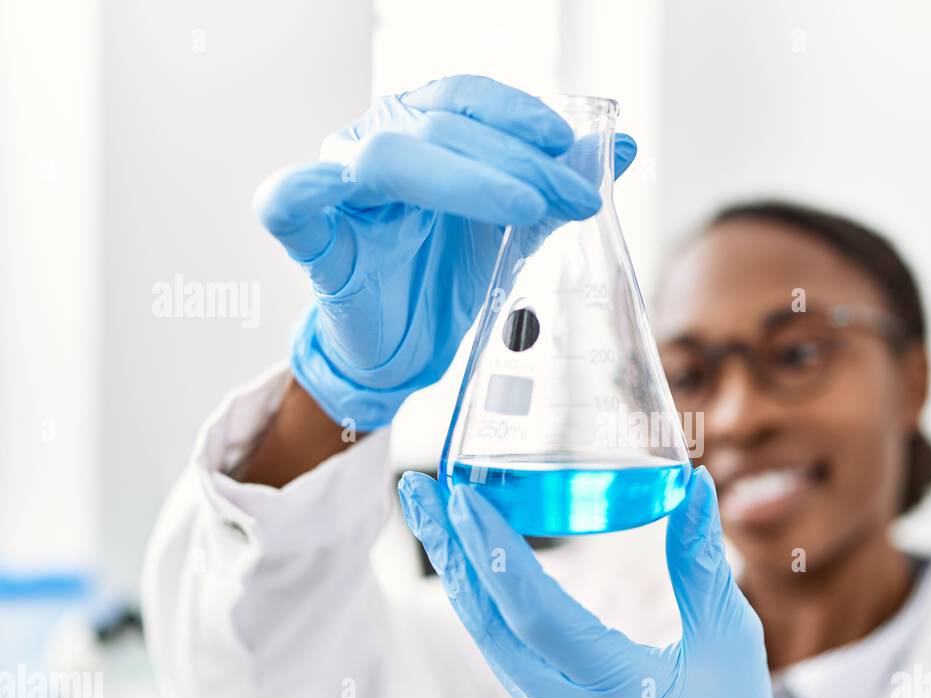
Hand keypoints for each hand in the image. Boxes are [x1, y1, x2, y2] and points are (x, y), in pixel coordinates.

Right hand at [254, 75, 636, 429]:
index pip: (466, 99)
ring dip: (466, 178)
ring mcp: (339, 188)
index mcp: (422, 130)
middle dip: (517, 161)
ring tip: (529, 209)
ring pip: (389, 158)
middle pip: (441, 129)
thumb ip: (555, 184)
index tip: (568, 146)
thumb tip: (621, 146)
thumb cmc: (446, 274)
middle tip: (574, 196)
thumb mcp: (511, 227)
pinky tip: (341, 189)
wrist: (403, 346)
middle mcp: (376, 144)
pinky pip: (288, 203)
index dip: (517, 115)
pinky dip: (301, 193)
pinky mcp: (312, 238)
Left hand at [396, 466, 824, 697]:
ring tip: (436, 515)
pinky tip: (478, 564)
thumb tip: (696, 484)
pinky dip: (488, 607)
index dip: (496, 554)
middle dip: (451, 551)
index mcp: (620, 693)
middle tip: (417, 488)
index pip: (537, 616)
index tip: (463, 498)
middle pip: (491, 626)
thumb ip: (700, 563)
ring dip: (462, 576)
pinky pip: (507, 660)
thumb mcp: (731, 637)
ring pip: (491, 643)